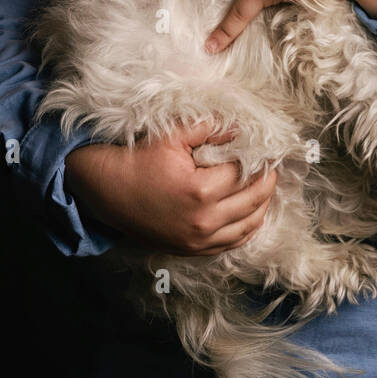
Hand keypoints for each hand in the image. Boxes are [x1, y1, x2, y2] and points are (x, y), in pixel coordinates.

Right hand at [64, 120, 277, 255]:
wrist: (105, 192)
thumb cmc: (138, 160)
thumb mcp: (173, 135)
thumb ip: (211, 127)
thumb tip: (242, 127)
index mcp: (200, 191)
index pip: (245, 171)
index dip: (257, 155)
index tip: (264, 145)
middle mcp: (204, 221)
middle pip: (255, 199)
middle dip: (267, 178)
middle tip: (271, 161)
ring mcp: (199, 241)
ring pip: (250, 224)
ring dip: (263, 203)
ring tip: (265, 182)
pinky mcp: (193, 250)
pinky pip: (234, 242)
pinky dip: (248, 226)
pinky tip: (252, 209)